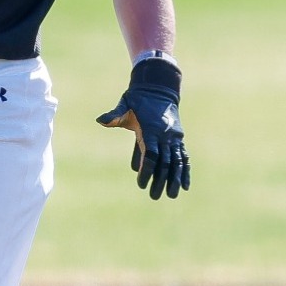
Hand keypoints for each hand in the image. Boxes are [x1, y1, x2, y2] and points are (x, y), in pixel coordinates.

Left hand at [96, 57, 188, 199]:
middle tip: (154, 196)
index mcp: (151, 130)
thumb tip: (100, 120)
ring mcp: (174, 138)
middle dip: (160, 180)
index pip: (151, 155)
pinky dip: (185, 171)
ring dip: (175, 179)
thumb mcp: (125, 104)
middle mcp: (165, 135)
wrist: (159, 88)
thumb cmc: (138, 99)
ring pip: (177, 161)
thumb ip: (114, 115)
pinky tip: (185, 186)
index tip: (141, 184)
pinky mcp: (178, 139)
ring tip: (172, 195)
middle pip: (165, 162)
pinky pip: (183, 157)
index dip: (146, 170)